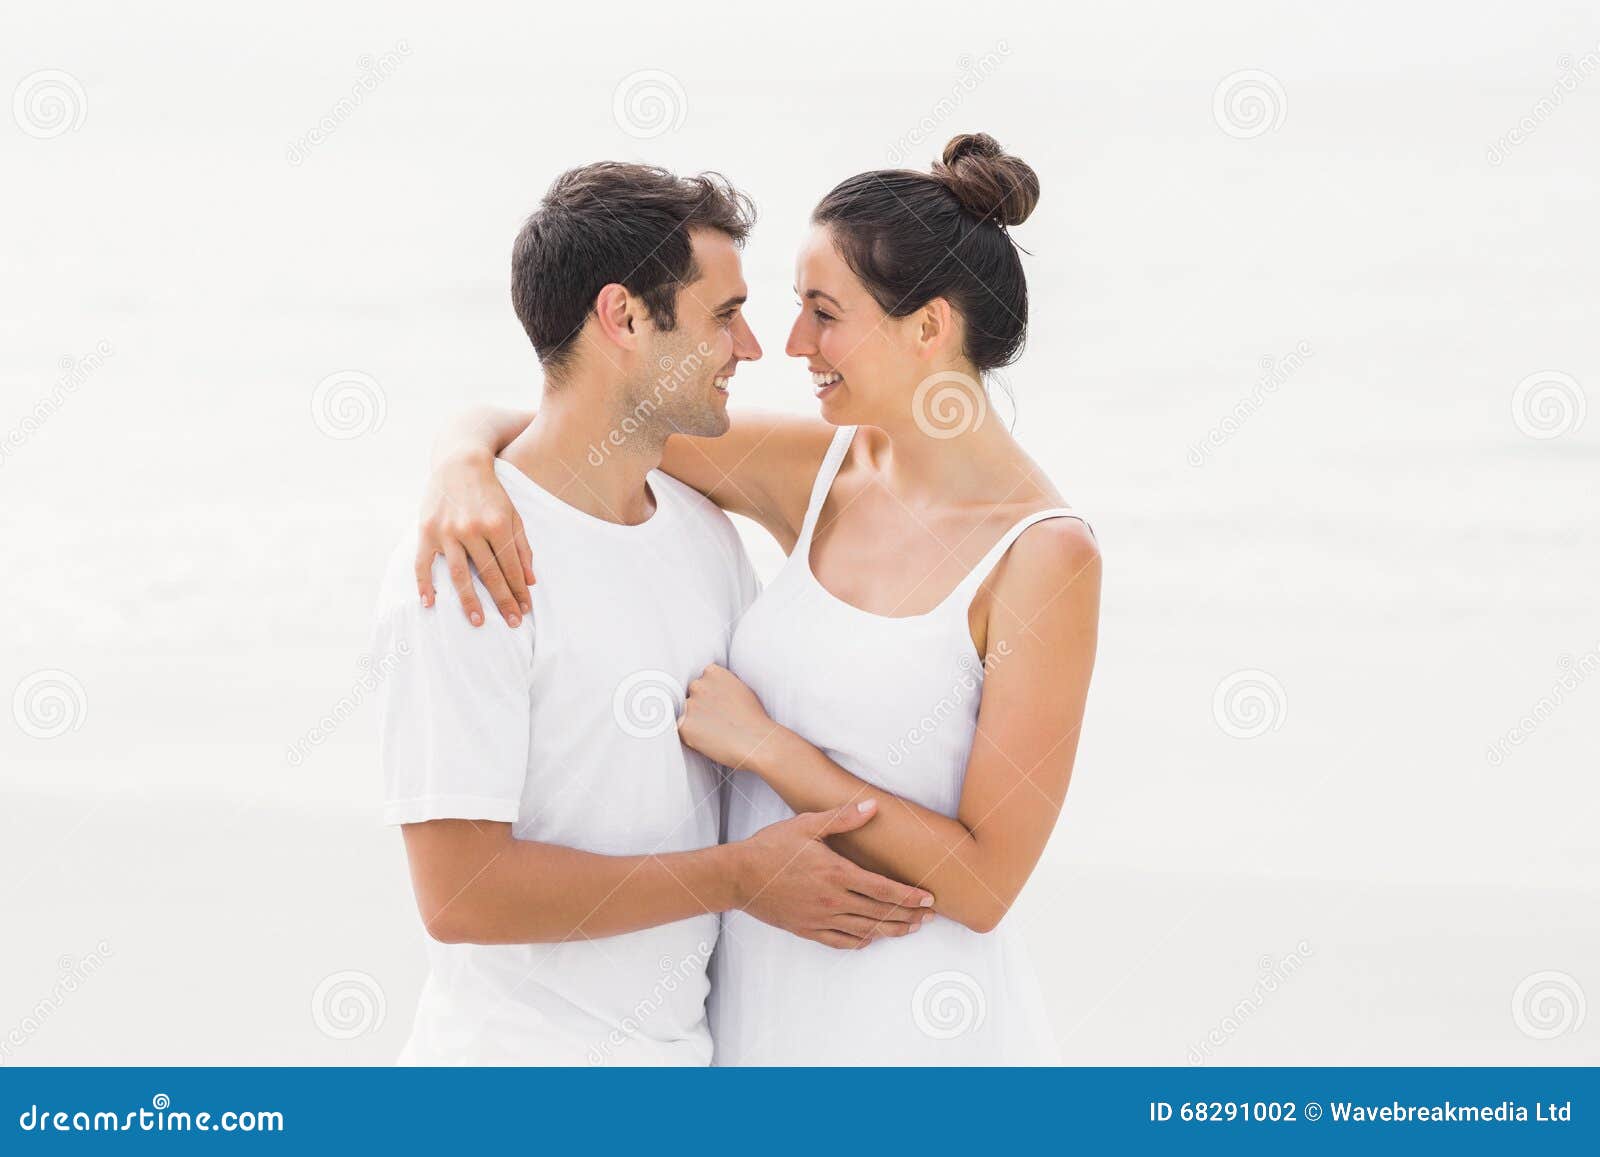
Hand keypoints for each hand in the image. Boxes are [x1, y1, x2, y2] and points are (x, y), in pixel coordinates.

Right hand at [415, 449, 533, 626]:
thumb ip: (522, 547)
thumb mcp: (513, 515)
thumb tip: (530, 581)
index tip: (525, 610)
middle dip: (503, 601)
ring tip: (479, 622)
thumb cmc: (491, 493)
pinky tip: (430, 604)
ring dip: (469, 601)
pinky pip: (423, 563)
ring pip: (459, 574)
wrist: (459, 463)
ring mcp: (447, 531)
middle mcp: (472, 529)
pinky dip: (425, 584)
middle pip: (490, 574)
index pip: (511, 567)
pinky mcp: (426, 530)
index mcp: (498, 524)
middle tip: (513, 624)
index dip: (519, 591)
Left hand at [677, 664, 780, 770]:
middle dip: (700, 706)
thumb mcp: (741, 689)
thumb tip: (715, 692)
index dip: (710, 694)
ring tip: (716, 731)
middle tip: (717, 720)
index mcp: (713, 672)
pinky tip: (709, 739)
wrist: (756, 741)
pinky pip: (681, 730)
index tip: (717, 704)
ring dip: (695, 721)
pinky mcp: (684, 725)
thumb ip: (722, 686)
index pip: (702, 679)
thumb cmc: (754, 719)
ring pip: (686, 712)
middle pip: (692, 694)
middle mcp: (698, 685)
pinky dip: (691, 736)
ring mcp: (689, 704)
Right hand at [734, 800, 934, 949]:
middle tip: (930, 917)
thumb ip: (843, 817)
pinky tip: (872, 939)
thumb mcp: (807, 824)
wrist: (738, 876)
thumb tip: (873, 806)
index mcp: (836, 873)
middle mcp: (832, 900)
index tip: (929, 900)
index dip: (909, 896)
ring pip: (865, 930)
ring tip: (911, 929)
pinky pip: (840, 942)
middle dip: (908, 916)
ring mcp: (820, 918)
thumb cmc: (771, 847)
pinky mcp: (807, 929)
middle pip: (879, 913)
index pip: (882, 889)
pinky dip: (860, 942)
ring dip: (891, 930)